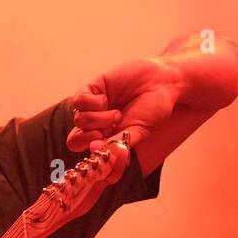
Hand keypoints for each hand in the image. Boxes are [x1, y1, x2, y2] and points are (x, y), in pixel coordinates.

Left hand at [67, 57, 181, 156]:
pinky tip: (106, 100)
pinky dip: (92, 103)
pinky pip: (79, 101)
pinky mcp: (91, 89)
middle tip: (107, 130)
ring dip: (99, 119)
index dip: (92, 155)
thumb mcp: (138, 131)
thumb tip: (94, 151)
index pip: (88, 155)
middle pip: (74, 140)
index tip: (104, 149)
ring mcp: (92, 108)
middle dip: (88, 138)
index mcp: (107, 140)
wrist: (163, 81)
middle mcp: (96, 126)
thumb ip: (118, 145)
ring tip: (117, 113)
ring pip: (79, 120)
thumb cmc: (153, 109)